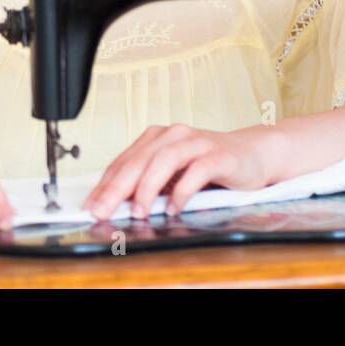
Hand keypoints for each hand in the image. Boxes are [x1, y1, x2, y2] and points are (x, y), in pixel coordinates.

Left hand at [83, 124, 281, 220]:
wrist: (253, 154)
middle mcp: (175, 134)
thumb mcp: (172, 175)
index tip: (90, 206)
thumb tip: (116, 207)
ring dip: (148, 187)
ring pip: (165, 159)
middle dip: (117, 187)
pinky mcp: (220, 155)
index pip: (125, 161)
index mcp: (158, 137)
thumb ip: (148, 184)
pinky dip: (183, 190)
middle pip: (140, 159)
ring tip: (139, 211)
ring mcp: (198, 142)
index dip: (105, 184)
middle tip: (103, 211)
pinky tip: (174, 207)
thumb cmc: (208, 166)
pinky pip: (198, 170)